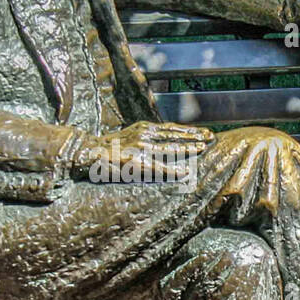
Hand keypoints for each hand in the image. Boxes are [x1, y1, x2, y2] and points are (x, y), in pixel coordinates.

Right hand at [70, 122, 213, 183]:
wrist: (87, 152)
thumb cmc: (108, 148)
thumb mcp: (129, 136)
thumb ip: (145, 137)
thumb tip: (163, 141)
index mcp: (143, 128)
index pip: (172, 128)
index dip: (190, 130)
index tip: (205, 132)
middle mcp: (144, 134)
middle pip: (175, 134)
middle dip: (195, 136)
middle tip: (212, 137)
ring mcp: (140, 147)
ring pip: (170, 147)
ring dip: (188, 148)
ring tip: (203, 148)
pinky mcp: (135, 160)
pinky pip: (158, 166)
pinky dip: (172, 169)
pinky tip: (184, 172)